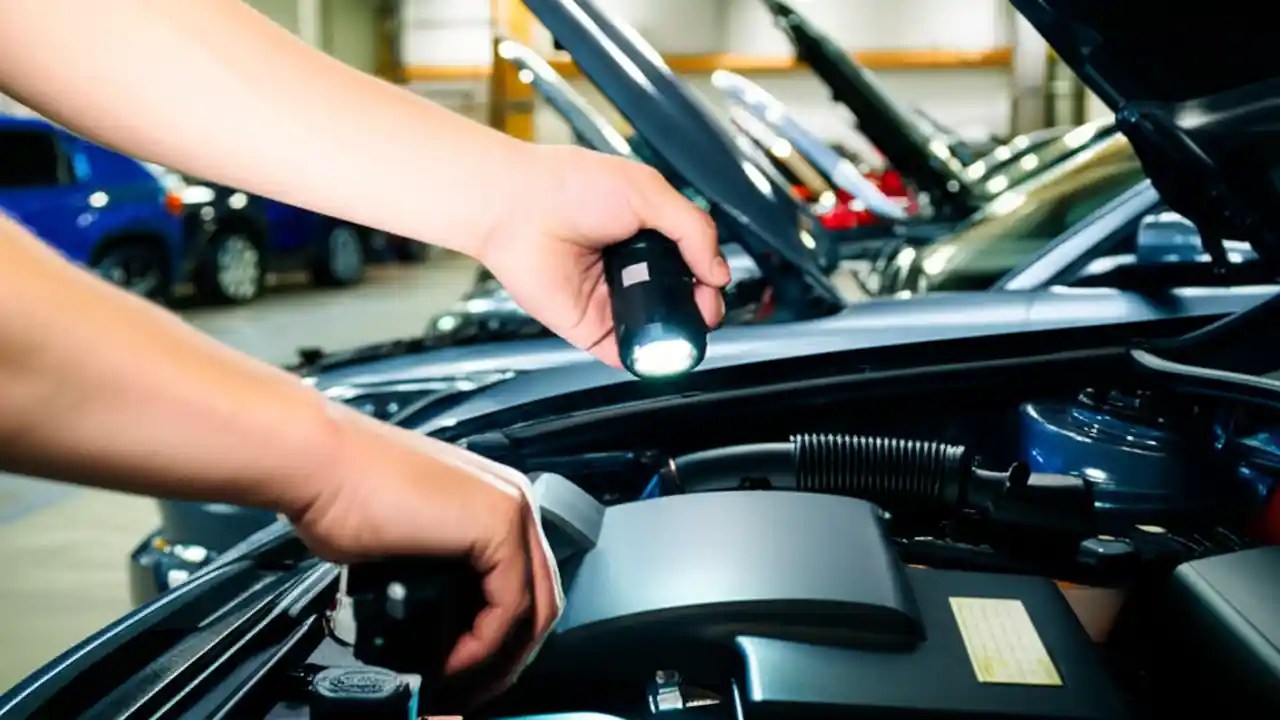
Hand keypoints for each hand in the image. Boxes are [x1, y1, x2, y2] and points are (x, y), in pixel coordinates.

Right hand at [289, 405, 560, 696]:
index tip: (472, 669)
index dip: (503, 636)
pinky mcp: (499, 525)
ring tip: (462, 682)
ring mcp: (511, 509)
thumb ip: (437, 573)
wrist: (318, 463)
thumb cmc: (343, 492)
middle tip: (475, 687)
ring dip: (500, 656)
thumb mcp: (404, 542)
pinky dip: (484, 644)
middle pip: (539, 596)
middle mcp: (513, 499)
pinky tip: (452, 660)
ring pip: (534, 605)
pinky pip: (510, 606)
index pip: (525, 580)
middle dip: (511, 653)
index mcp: (494, 498)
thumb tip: (438, 618)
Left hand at [478, 144, 729, 366]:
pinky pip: (626, 353)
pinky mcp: (591, 329)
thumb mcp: (648, 192)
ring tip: (688, 330)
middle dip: (701, 310)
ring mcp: (612, 302)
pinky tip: (663, 354)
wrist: (519, 207)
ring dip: (680, 336)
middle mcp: (630, 270)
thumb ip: (693, 229)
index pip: (692, 265)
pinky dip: (647, 360)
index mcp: (647, 235)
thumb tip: (719, 272)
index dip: (708, 277)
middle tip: (705, 310)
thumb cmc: (571, 187)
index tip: (714, 283)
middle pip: (680, 302)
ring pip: (658, 331)